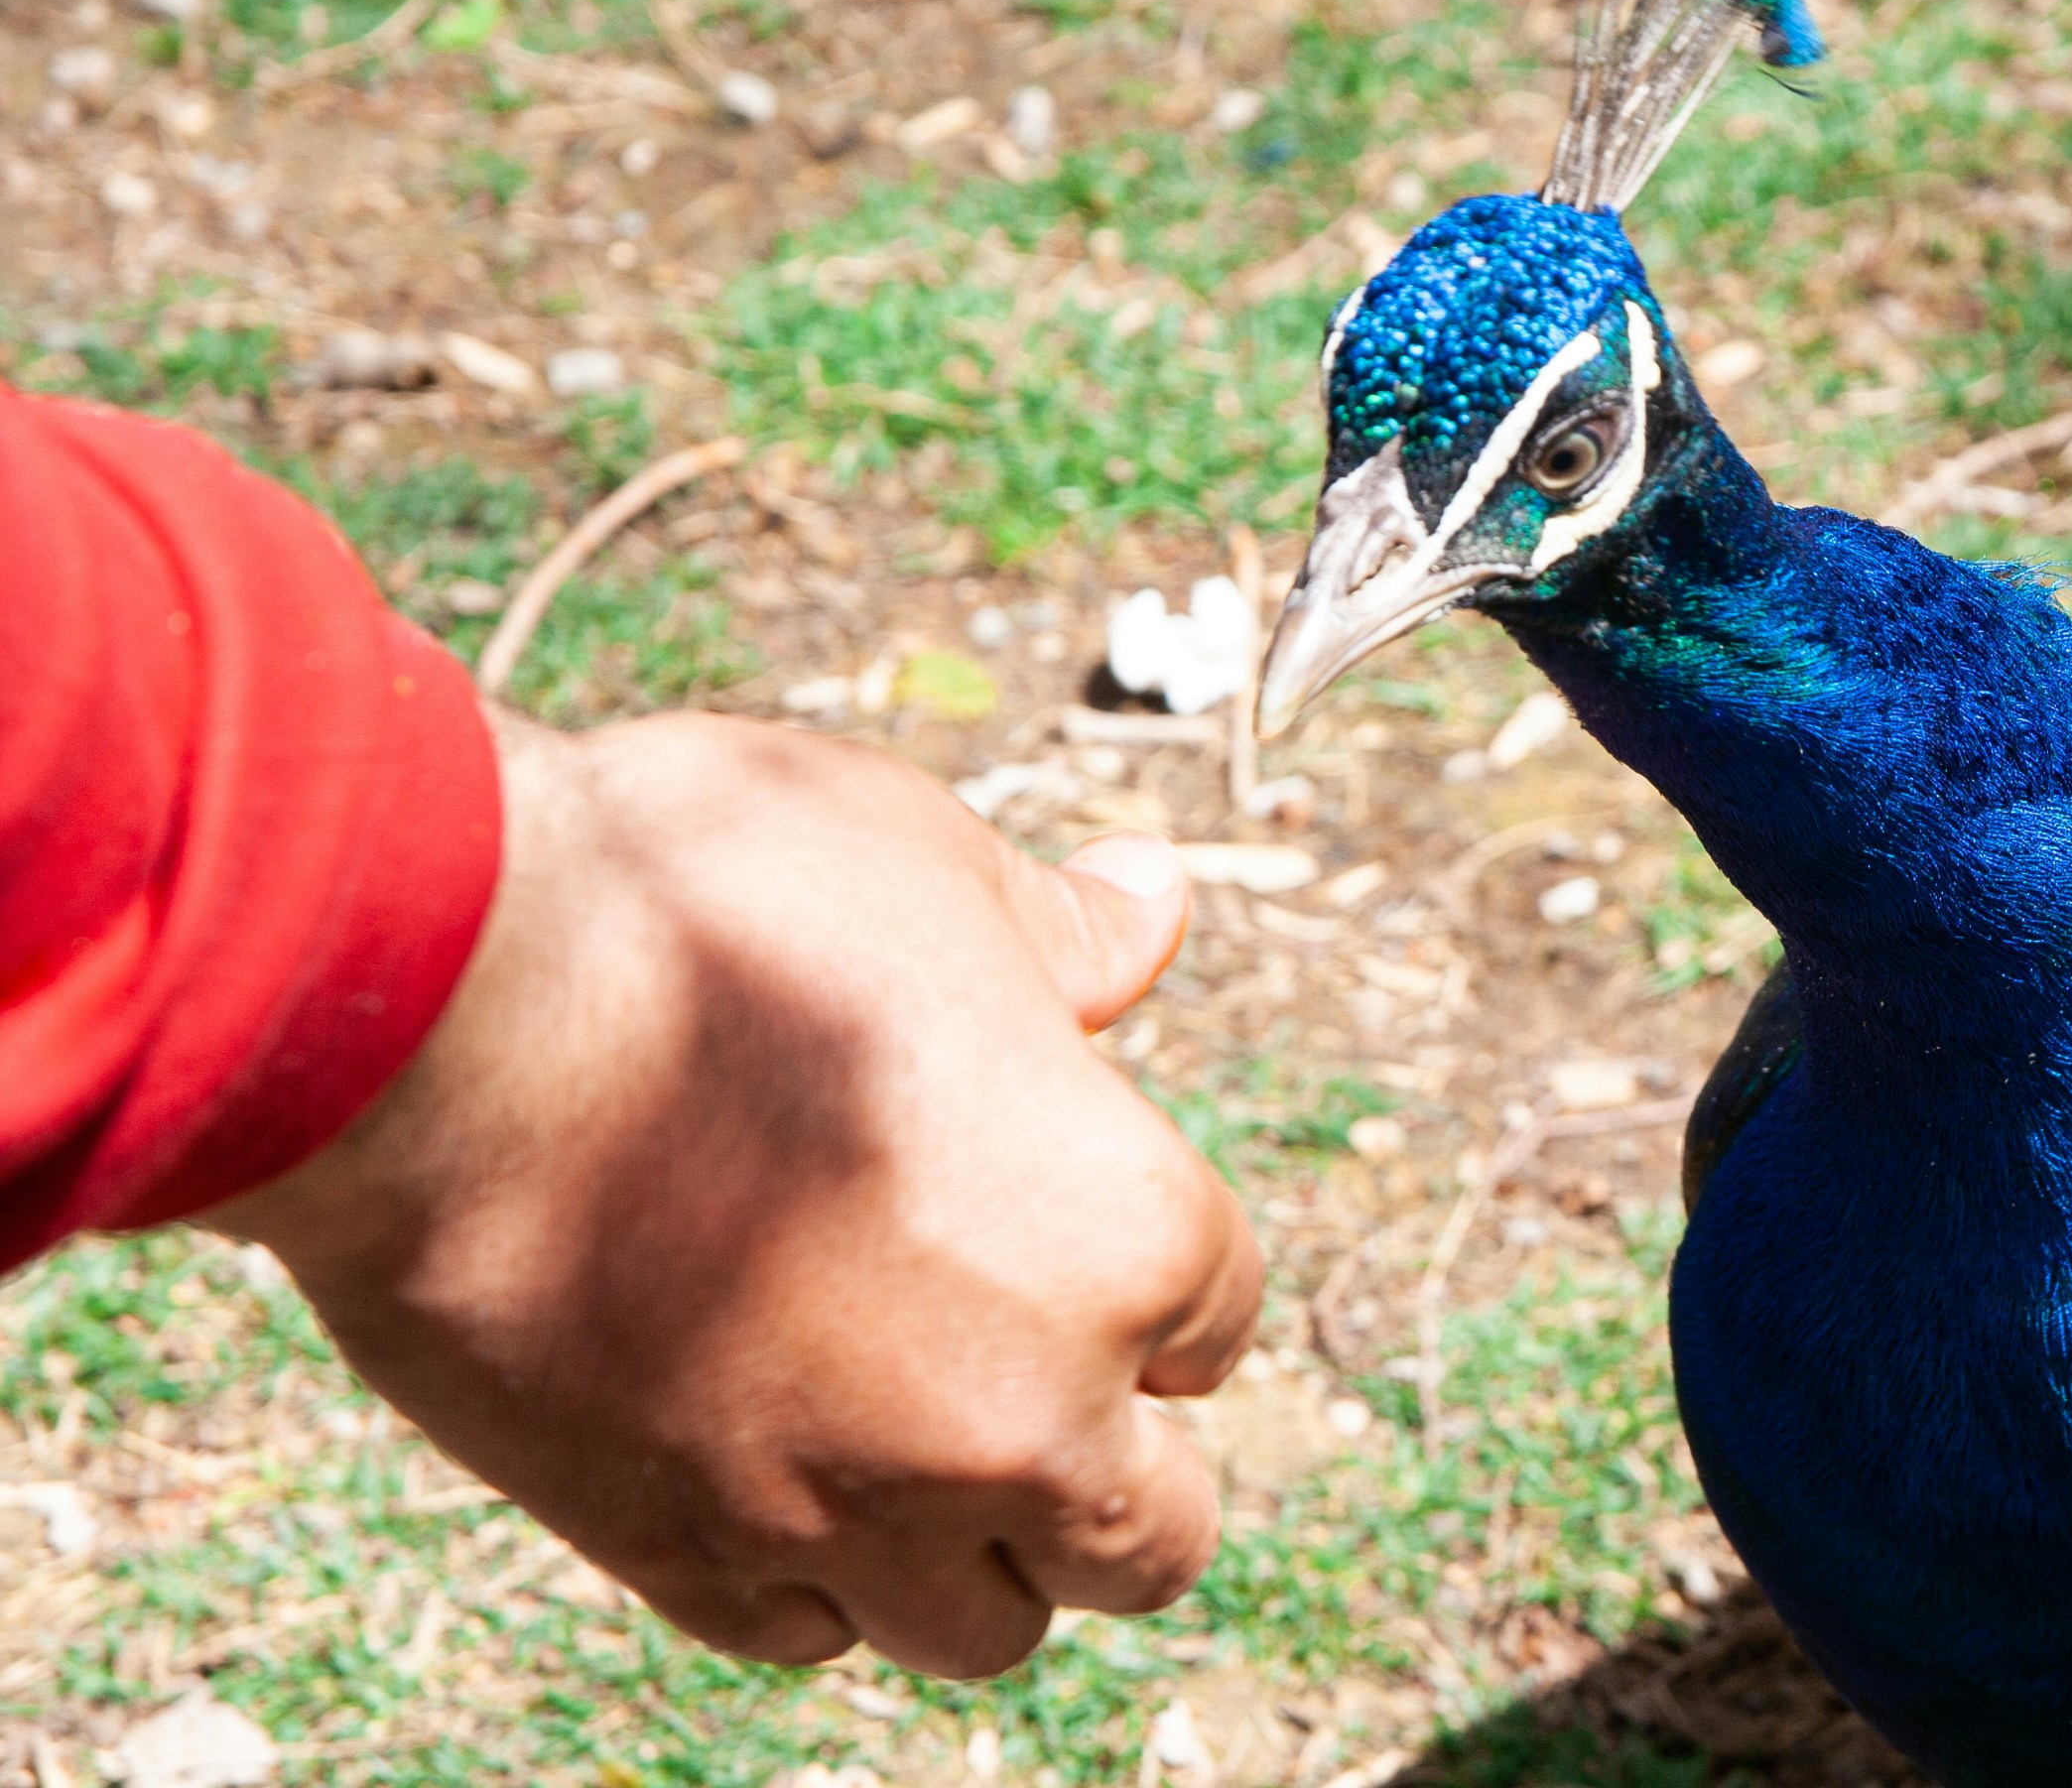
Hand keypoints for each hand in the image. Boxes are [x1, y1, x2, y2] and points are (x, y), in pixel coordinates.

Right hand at [211, 711, 1258, 1677]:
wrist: (433, 999)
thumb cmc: (705, 894)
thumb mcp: (928, 857)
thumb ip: (1059, 932)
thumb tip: (1154, 904)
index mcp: (1133, 1235)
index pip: (1219, 1318)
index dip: (1159, 1268)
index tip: (1076, 1220)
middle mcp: (1024, 1411)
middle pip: (1146, 1537)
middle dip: (1115, 1462)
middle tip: (1041, 1369)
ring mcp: (850, 1508)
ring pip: (984, 1624)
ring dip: (975, 1544)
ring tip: (915, 1434)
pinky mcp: (678, 1554)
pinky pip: (802, 1633)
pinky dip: (813, 1574)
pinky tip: (776, 1464)